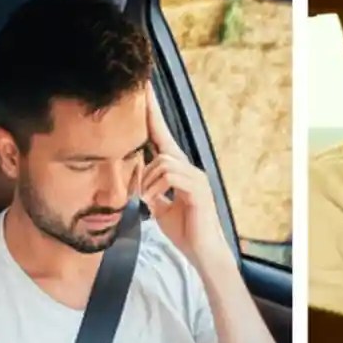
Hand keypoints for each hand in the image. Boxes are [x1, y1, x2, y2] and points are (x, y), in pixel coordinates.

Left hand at [140, 84, 232, 267]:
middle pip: (163, 144)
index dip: (152, 114)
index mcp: (181, 172)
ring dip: (149, 181)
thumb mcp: (161, 208)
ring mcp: (196, 177)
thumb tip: (141, 183)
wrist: (203, 252)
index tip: (144, 90)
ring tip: (147, 200)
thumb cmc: (185, 231)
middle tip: (140, 148)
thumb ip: (153, 191)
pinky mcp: (197, 188)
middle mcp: (190, 169)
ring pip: (163, 161)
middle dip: (147, 143)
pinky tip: (154, 202)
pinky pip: (170, 175)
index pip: (163, 137)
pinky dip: (157, 188)